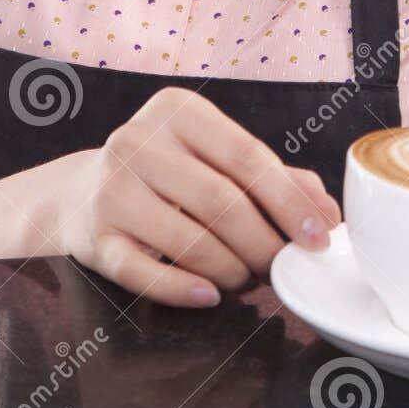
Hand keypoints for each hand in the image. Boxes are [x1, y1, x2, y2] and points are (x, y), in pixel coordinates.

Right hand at [39, 87, 340, 306]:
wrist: (80, 193)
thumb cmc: (168, 174)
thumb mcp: (216, 158)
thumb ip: (276, 178)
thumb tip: (328, 213)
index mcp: (179, 111)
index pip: (248, 156)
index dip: (290, 201)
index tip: (319, 237)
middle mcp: (139, 141)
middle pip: (222, 201)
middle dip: (264, 244)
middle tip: (281, 267)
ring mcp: (111, 189)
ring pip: (189, 240)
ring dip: (231, 271)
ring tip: (248, 280)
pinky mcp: (93, 236)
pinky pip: (144, 272)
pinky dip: (183, 289)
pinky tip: (210, 296)